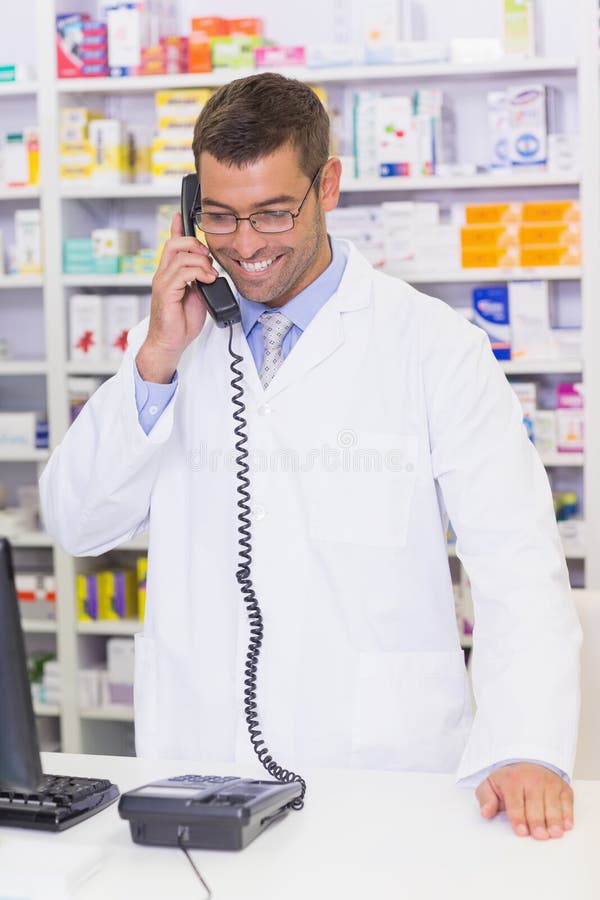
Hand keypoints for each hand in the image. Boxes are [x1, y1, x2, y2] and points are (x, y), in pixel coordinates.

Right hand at [136, 212, 216, 382]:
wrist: (170, 342)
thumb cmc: (181, 323)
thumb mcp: (196, 295)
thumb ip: (200, 280)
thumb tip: (211, 270)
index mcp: (170, 274)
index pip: (171, 244)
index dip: (175, 228)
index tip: (180, 215)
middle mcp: (163, 274)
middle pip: (174, 243)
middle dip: (195, 244)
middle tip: (208, 258)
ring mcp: (163, 282)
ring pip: (180, 255)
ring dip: (201, 261)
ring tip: (210, 274)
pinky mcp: (166, 291)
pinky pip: (182, 272)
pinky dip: (198, 272)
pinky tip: (207, 280)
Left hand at [476, 762, 573, 839]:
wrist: (527, 762)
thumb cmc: (509, 780)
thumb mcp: (490, 784)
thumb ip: (485, 798)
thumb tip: (486, 812)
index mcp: (512, 780)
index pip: (515, 803)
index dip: (518, 818)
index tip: (522, 831)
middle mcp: (532, 780)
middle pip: (535, 805)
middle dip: (537, 821)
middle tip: (540, 835)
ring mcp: (549, 783)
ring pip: (552, 804)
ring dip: (554, 819)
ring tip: (555, 833)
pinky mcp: (563, 787)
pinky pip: (567, 801)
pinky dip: (568, 813)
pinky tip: (567, 824)